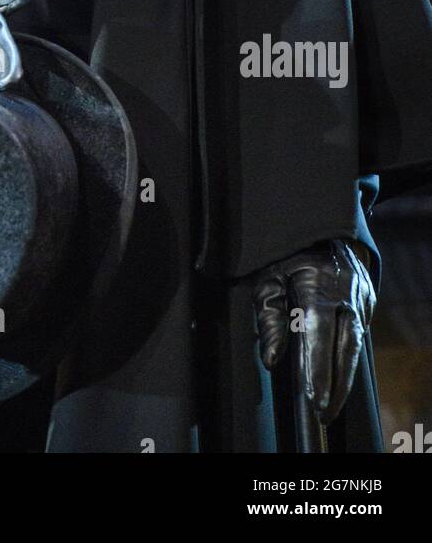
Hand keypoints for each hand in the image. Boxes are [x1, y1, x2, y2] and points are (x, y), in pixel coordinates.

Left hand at [253, 239, 375, 424]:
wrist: (325, 226)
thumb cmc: (288, 252)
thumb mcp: (269, 276)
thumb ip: (269, 317)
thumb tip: (272, 359)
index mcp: (318, 285)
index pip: (319, 335)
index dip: (318, 369)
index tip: (314, 398)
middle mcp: (346, 293)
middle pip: (346, 347)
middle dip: (336, 384)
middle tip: (325, 412)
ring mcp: (362, 296)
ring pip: (356, 344)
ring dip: (345, 375)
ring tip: (332, 403)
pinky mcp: (369, 299)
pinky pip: (359, 332)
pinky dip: (349, 354)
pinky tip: (339, 373)